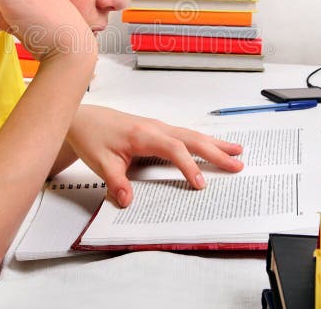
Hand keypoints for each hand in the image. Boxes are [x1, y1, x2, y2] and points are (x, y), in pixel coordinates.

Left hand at [67, 105, 243, 207]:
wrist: (83, 119)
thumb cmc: (92, 136)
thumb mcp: (101, 162)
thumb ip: (116, 182)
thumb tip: (127, 201)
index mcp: (143, 135)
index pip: (173, 149)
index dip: (189, 166)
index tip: (200, 184)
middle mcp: (154, 128)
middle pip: (191, 139)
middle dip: (216, 151)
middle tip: (237, 164)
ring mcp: (157, 127)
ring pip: (191, 134)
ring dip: (214, 143)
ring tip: (237, 151)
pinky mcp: (156, 130)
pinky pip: (184, 135)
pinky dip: (202, 141)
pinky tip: (212, 146)